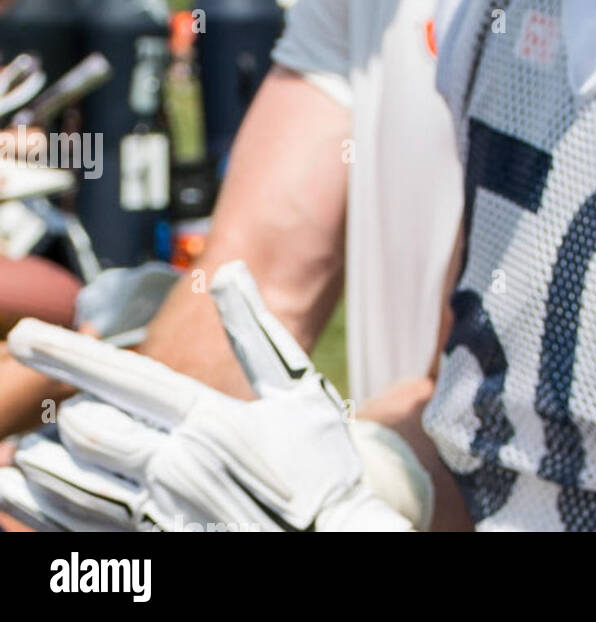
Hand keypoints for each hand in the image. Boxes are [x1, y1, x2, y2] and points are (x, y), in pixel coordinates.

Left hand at [0, 260, 416, 531]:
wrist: (336, 545)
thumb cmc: (320, 466)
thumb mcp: (300, 390)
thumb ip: (257, 330)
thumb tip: (232, 271)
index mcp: (211, 421)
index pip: (125, 379)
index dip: (71, 355)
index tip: (27, 336)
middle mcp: (179, 469)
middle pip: (91, 434)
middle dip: (59, 416)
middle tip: (44, 409)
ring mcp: (164, 518)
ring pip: (76, 487)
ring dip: (40, 467)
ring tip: (19, 452)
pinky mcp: (157, 553)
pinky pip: (82, 533)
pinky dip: (43, 512)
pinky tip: (23, 496)